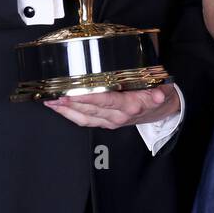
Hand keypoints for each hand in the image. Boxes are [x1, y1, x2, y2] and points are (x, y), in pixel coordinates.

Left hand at [43, 83, 178, 128]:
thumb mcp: (163, 89)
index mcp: (131, 106)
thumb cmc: (158, 96)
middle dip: (70, 104)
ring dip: (65, 110)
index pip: (106, 102)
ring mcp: (110, 121)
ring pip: (83, 118)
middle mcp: (118, 116)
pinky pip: (84, 121)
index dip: (87, 98)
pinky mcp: (105, 123)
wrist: (161, 111)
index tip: (72, 94)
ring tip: (51, 101)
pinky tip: (60, 108)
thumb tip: (159, 95)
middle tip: (54, 96)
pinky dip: (70, 115)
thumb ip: (160, 92)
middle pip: (89, 111)